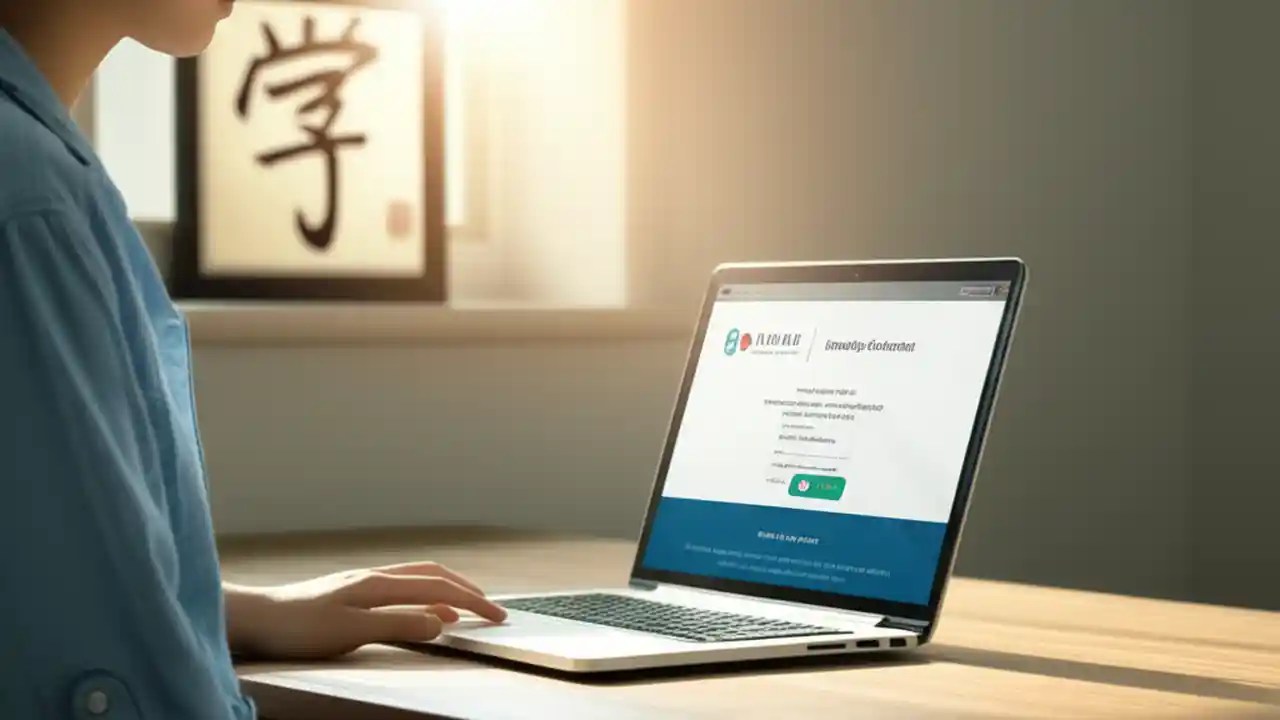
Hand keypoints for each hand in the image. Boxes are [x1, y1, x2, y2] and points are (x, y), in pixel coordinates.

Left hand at [224, 561, 506, 659]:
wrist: (254, 617)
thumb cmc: (298, 627)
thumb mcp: (352, 631)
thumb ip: (399, 626)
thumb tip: (442, 622)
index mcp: (379, 583)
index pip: (439, 588)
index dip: (472, 602)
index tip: (498, 617)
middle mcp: (374, 576)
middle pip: (433, 575)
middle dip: (467, 589)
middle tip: (490, 609)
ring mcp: (361, 581)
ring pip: (417, 578)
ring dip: (446, 590)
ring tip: (464, 607)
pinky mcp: (349, 591)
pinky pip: (401, 586)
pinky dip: (423, 595)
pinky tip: (418, 611)